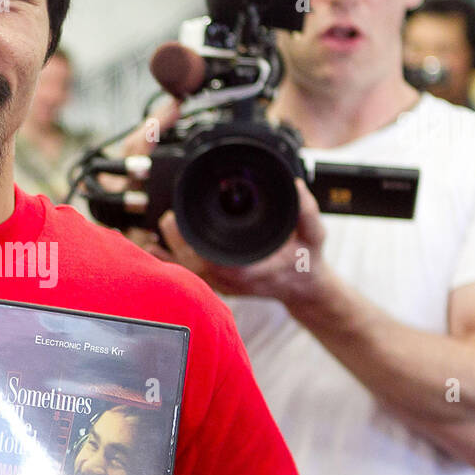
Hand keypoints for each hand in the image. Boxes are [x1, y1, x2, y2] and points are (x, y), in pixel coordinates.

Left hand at [153, 179, 331, 310]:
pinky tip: (160, 245)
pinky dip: (174, 258)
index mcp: (248, 269)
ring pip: (183, 269)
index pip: (208, 257)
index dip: (189, 237)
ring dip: (172, 247)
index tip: (179, 217)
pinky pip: (187, 273)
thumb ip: (307, 212)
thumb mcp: (314, 236)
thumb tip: (296, 186)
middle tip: (172, 213)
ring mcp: (221, 285)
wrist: (303, 288)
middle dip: (176, 236)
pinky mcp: (217, 285)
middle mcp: (230, 280)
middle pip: (187, 261)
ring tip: (167, 223)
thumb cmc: (306, 263)